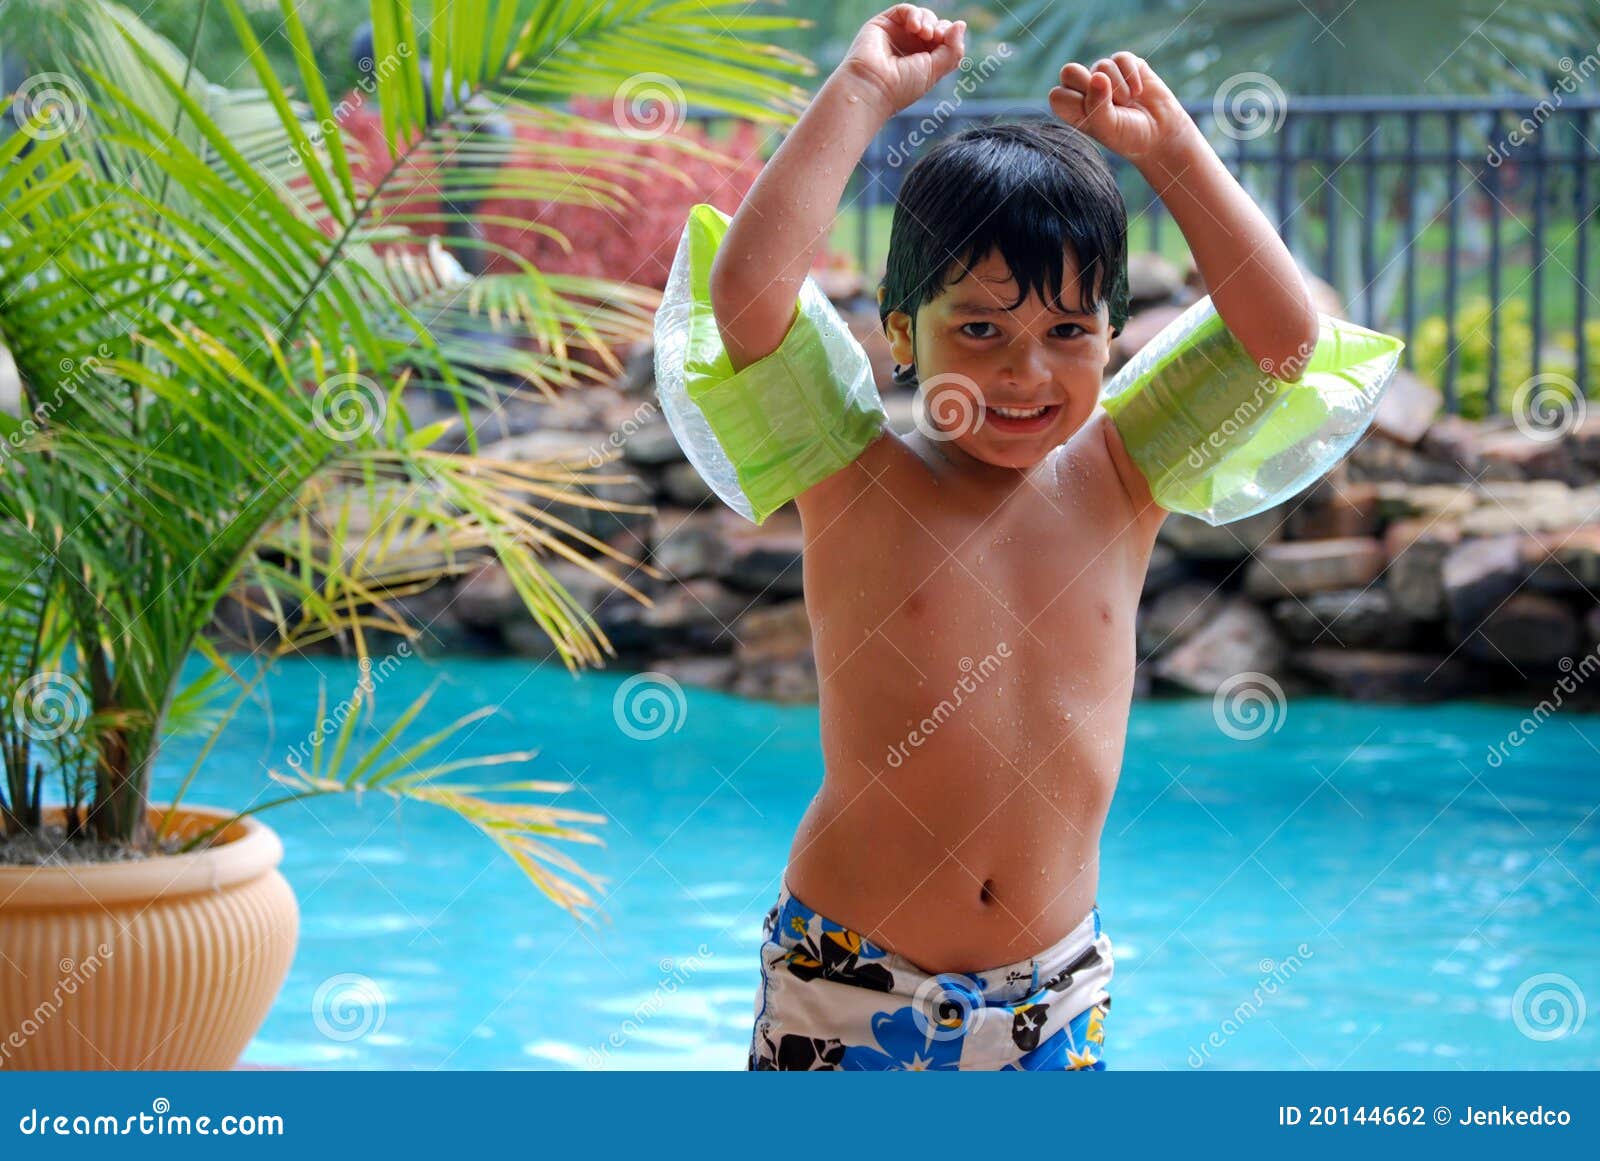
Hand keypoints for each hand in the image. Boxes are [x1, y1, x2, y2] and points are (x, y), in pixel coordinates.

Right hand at [837, 5, 966, 117]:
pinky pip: (905, 10)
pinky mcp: (883, 24)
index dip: (950, 37)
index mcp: (922, 63)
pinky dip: (914, 14)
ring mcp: (896, 36)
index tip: (946, 42)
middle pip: (935, 26)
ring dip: (929, 21)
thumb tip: (961, 24)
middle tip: (936, 37)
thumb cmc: (902, 86)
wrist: (872, 87)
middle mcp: (909, 48)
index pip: (944, 41)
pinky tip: (915, 27)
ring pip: (922, 17)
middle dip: (940, 28)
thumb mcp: (935, 70)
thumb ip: (953, 49)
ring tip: (925, 34)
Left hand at [1048, 53, 1198, 168]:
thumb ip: (1097, 105)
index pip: (1057, 95)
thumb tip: (1098, 75)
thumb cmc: (1128, 136)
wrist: (1160, 132)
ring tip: (1128, 103)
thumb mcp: (1109, 128)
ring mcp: (1104, 74)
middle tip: (1110, 103)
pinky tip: (1139, 91)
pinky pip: (1121, 58)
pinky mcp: (1125, 64)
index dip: (1076, 102)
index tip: (1094, 115)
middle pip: (1069, 71)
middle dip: (1091, 86)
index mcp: (1073, 109)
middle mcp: (1084, 90)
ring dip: (1119, 88)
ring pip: (1101, 66)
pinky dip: (1132, 76)